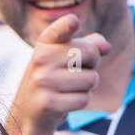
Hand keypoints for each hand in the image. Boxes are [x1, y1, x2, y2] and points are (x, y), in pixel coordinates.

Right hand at [9, 14, 110, 134]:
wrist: (28, 112)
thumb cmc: (54, 79)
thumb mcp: (67, 58)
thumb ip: (89, 45)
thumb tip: (105, 46)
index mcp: (45, 44)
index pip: (58, 31)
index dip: (67, 26)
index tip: (73, 22)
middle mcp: (40, 59)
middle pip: (90, 53)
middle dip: (92, 65)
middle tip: (76, 72)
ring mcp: (42, 81)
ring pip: (91, 79)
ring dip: (87, 87)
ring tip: (68, 88)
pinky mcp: (47, 103)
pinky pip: (83, 99)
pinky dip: (80, 102)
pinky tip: (64, 102)